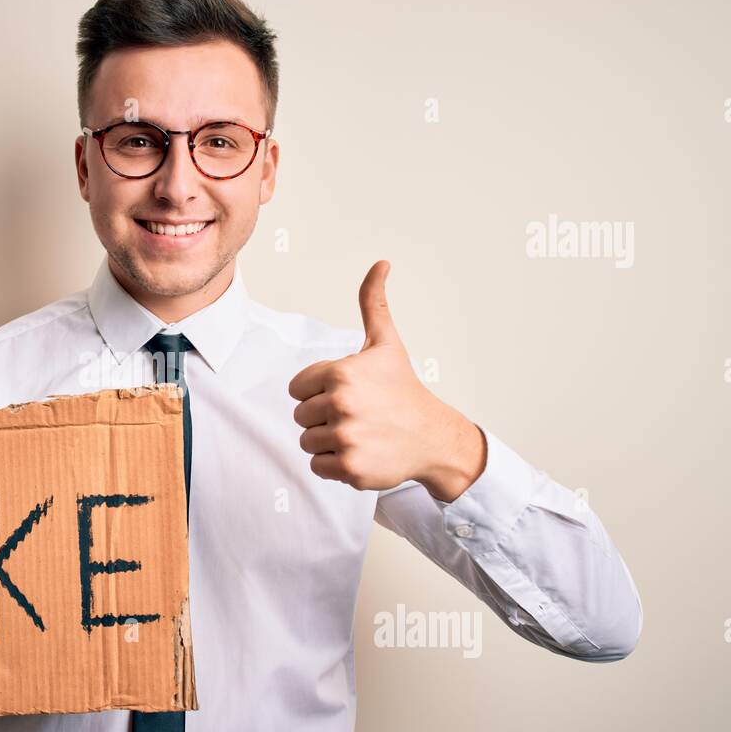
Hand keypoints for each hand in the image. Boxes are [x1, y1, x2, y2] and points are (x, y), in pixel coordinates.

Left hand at [287, 260, 486, 501]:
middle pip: (300, 416)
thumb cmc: (403, 389)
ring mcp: (346, 438)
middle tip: (358, 415)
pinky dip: (335, 465)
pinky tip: (361, 452)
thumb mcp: (386, 344)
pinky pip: (318, 466)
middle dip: (323, 417)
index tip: (349, 393)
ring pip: (307, 442)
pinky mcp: (350, 468)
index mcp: (340, 373)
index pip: (297, 389)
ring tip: (360, 433)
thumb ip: (373, 304)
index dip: (319, 391)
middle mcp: (341, 404)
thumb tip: (381, 263)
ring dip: (328, 441)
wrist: (433, 436)